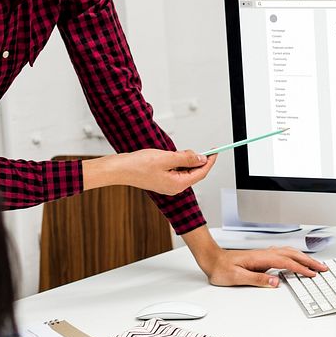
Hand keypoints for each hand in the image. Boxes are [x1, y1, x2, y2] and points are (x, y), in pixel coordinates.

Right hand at [82, 149, 216, 195]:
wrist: (119, 169)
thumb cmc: (138, 165)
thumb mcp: (167, 158)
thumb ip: (187, 158)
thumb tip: (202, 158)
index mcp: (178, 184)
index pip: (201, 173)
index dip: (210, 161)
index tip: (216, 151)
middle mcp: (175, 187)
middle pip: (194, 173)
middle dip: (197, 160)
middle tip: (196, 149)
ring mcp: (168, 185)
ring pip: (185, 171)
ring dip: (185, 160)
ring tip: (175, 152)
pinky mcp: (162, 180)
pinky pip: (176, 171)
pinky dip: (177, 162)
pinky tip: (170, 156)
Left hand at [183, 226, 327, 286]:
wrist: (212, 260)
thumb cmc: (222, 269)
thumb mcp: (237, 278)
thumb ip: (257, 279)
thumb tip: (275, 282)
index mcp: (262, 259)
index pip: (287, 263)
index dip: (302, 269)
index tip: (313, 274)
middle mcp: (265, 254)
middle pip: (293, 255)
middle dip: (310, 262)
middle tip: (323, 268)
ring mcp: (265, 254)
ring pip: (290, 253)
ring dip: (304, 258)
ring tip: (315, 264)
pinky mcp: (262, 257)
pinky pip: (284, 254)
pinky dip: (295, 256)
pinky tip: (297, 260)